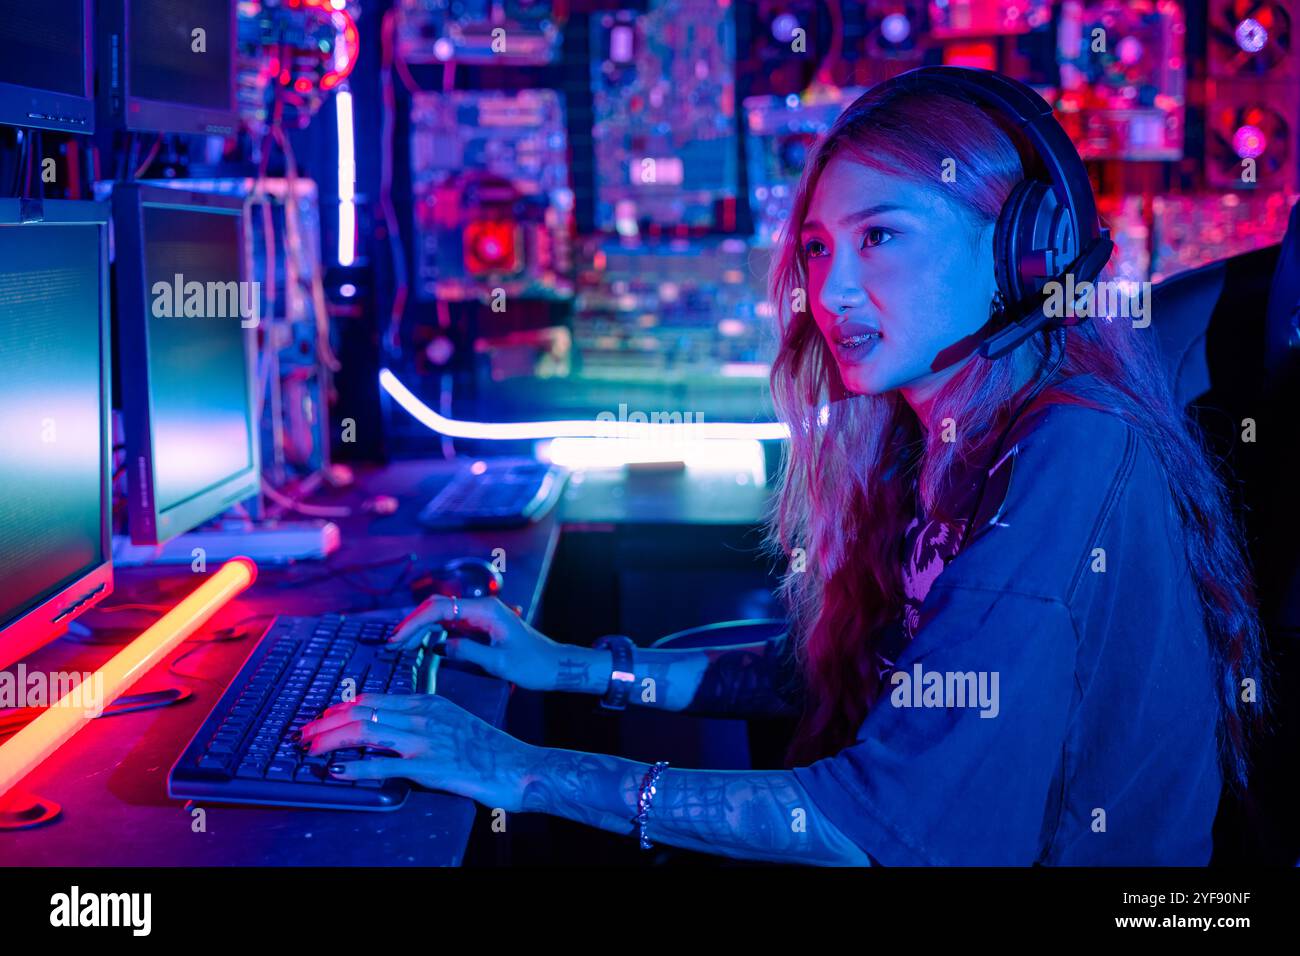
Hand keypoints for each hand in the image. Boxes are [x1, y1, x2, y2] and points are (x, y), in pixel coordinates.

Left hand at [299, 693, 536, 811]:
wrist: (520, 766)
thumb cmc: (490, 750)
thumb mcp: (454, 723)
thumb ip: (425, 722)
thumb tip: (395, 731)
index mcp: (429, 702)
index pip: (374, 699)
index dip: (342, 707)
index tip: (324, 717)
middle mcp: (423, 715)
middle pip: (362, 712)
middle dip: (326, 722)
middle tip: (304, 734)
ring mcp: (424, 740)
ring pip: (365, 731)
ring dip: (330, 740)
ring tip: (310, 749)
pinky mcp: (428, 766)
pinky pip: (382, 765)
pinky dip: (355, 767)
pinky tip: (337, 772)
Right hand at [388, 595, 604, 693]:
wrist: (556, 665)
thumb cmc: (534, 664)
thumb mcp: (499, 663)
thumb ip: (468, 652)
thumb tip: (440, 645)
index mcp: (486, 610)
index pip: (440, 608)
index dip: (414, 623)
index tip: (397, 639)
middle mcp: (482, 607)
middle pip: (437, 608)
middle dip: (412, 624)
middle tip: (393, 645)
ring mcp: (481, 615)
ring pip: (442, 615)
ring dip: (420, 628)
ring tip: (401, 646)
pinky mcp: (481, 626)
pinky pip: (451, 624)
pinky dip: (433, 633)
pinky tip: (420, 645)